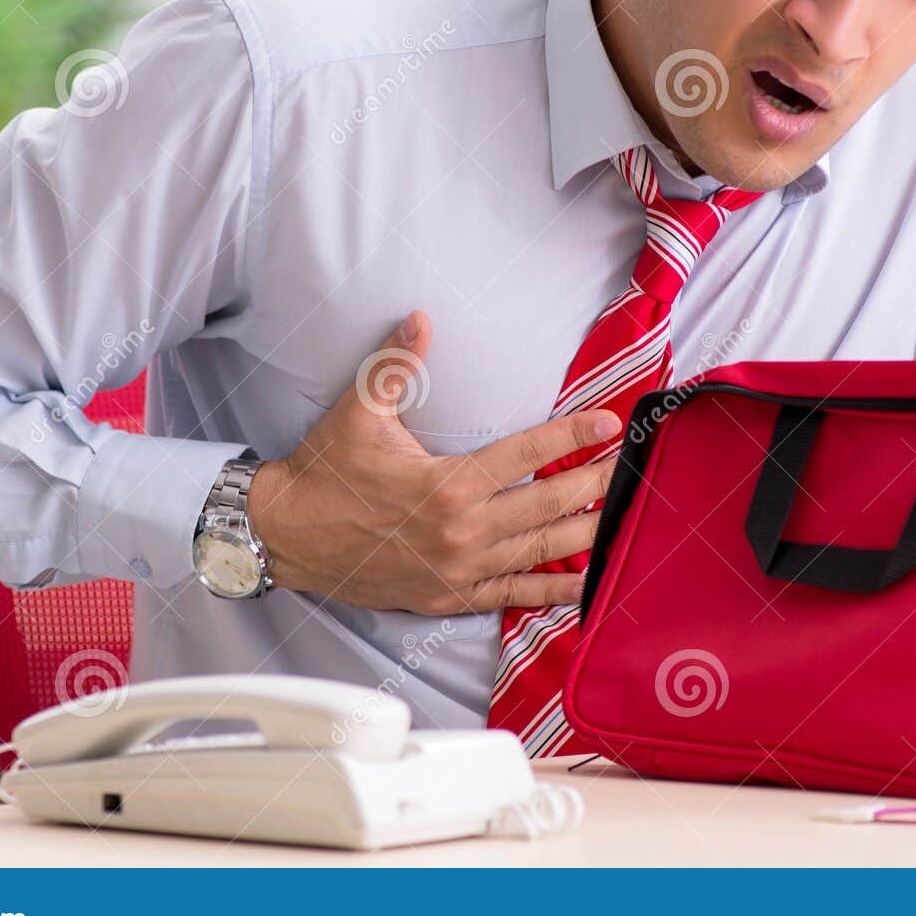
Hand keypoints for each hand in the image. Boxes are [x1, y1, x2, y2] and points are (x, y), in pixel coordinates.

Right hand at [247, 310, 618, 615]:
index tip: (608, 422)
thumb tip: (419, 318)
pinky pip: (510, 595)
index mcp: (447, 483)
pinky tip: (582, 583)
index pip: (526, 453)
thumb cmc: (325, 472)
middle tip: (630, 468)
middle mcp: (460, 530)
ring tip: (620, 516)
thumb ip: (396, 365)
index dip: (572, 435)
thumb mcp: (358, 412)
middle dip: (593, 484)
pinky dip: (549, 591)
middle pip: (546, 504)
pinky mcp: (448, 596)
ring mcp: (457, 569)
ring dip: (583, 534)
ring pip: (537, 550)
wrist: (286, 536)